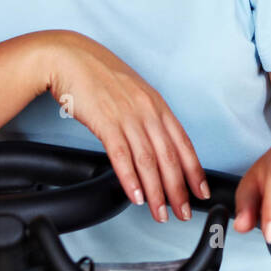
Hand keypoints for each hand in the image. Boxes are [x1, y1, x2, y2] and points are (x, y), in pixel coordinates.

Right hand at [44, 29, 207, 221]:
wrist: (70, 58)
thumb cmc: (98, 75)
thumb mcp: (133, 93)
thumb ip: (146, 116)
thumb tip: (156, 143)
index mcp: (157, 103)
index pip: (183, 142)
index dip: (194, 170)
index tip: (201, 191)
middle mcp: (147, 110)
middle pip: (169, 156)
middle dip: (179, 189)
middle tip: (183, 212)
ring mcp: (127, 116)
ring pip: (148, 160)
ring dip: (157, 191)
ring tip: (160, 213)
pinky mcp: (105, 122)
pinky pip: (121, 156)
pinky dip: (130, 179)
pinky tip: (136, 195)